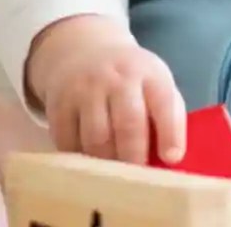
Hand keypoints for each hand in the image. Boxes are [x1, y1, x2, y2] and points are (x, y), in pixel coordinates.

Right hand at [27, 15, 186, 164]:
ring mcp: (85, 88)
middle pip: (128, 124)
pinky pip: (68, 141)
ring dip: (107, 163)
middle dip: (135, 157)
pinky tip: (88, 163)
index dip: (171, 134)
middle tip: (138, 179)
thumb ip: (168, 115)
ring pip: (96, 138)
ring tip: (114, 175)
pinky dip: (79, 159)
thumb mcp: (155, 82)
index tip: (171, 158)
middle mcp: (117, 77)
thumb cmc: (131, 79)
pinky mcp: (59, 102)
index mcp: (149, 74)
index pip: (164, 104)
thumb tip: (170, 159)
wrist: (84, 50)